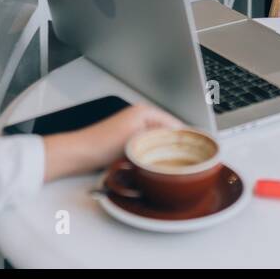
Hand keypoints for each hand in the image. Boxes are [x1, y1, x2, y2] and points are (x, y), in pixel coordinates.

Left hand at [41, 103, 180, 180]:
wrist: (81, 153)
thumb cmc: (102, 143)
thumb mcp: (138, 139)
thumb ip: (161, 139)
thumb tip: (179, 142)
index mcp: (146, 112)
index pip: (176, 124)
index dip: (187, 139)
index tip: (198, 152)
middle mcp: (142, 118)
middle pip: (169, 134)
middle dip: (177, 147)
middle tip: (188, 162)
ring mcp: (137, 131)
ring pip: (160, 143)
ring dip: (166, 154)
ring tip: (174, 166)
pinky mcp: (131, 143)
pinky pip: (150, 149)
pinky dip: (155, 157)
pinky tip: (158, 167)